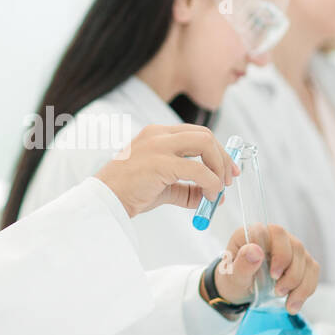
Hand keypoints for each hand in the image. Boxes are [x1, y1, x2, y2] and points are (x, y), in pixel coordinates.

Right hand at [94, 124, 238, 218]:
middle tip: (229, 180)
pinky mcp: (159, 163)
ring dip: (218, 167)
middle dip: (223, 158)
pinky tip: (208, 196)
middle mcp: (159, 134)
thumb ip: (188, 189)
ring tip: (217, 190)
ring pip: (205, 143)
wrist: (105, 200)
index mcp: (158, 134)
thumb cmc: (130, 193)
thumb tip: (214, 197)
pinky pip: (197, 170)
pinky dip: (210, 183)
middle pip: (205, 135)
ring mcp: (158, 146)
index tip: (228, 171)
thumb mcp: (164, 188)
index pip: (197, 134)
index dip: (218, 151)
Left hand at [212, 223, 318, 314]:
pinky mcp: (301, 261)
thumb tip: (255, 251)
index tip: (274, 275)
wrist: (240, 290)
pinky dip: (306, 289)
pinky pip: (312, 272)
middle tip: (278, 292)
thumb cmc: (234, 279)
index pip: (276, 233)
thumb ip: (242, 264)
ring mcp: (290, 248)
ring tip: (287, 303)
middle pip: (296, 247)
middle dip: (291, 273)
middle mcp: (275, 237)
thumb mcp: (232, 277)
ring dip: (299, 285)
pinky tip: (294, 303)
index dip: (280, 254)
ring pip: (306, 260)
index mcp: (254, 233)